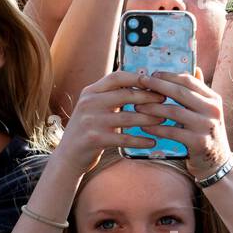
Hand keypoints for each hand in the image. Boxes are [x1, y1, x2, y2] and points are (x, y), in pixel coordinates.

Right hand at [54, 69, 170, 173]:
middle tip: (165, 100)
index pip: (116, 77)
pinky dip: (141, 140)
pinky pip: (124, 138)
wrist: (68, 156)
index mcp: (90, 92)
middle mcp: (89, 103)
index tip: (154, 81)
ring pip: (128, 117)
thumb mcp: (92, 107)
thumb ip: (109, 95)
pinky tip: (152, 142)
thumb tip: (138, 81)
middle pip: (125, 95)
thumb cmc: (87, 130)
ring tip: (164, 119)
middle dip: (148, 97)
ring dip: (149, 119)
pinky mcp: (95, 139)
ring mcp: (91, 121)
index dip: (137, 78)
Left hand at [130, 68, 232, 178]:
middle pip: (180, 93)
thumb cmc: (205, 132)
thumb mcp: (206, 111)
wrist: (216, 163)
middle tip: (140, 83)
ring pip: (174, 111)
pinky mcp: (199, 142)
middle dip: (157, 86)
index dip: (168, 76)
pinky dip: (156, 128)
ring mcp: (207, 126)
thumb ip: (198, 92)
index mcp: (213, 98)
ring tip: (137, 106)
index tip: (151, 74)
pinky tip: (144, 125)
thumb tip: (193, 67)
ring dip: (152, 108)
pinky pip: (172, 132)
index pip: (189, 80)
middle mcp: (213, 110)